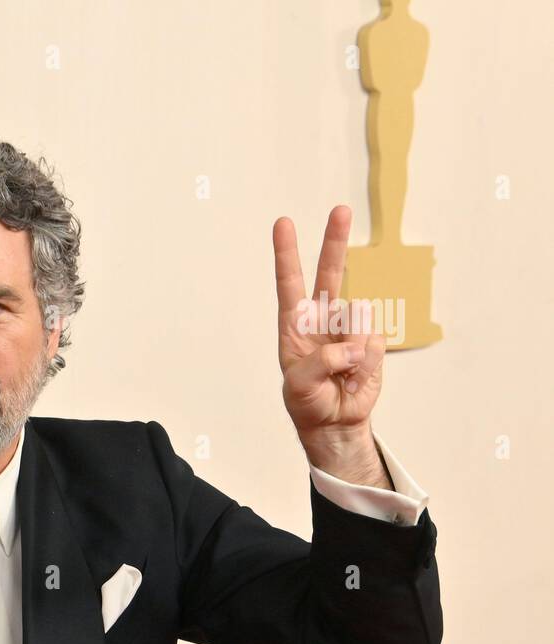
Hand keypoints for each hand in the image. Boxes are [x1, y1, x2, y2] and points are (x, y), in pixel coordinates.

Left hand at [274, 206, 388, 485]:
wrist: (335, 422)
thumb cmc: (308, 401)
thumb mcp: (300, 386)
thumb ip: (321, 362)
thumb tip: (351, 346)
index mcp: (296, 324)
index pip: (290, 283)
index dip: (286, 254)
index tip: (283, 223)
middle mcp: (323, 319)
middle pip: (330, 273)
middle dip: (335, 241)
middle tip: (341, 210)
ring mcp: (349, 329)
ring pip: (357, 320)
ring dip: (350, 353)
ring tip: (341, 375)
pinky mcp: (372, 343)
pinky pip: (373, 346)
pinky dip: (366, 366)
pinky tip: (356, 377)